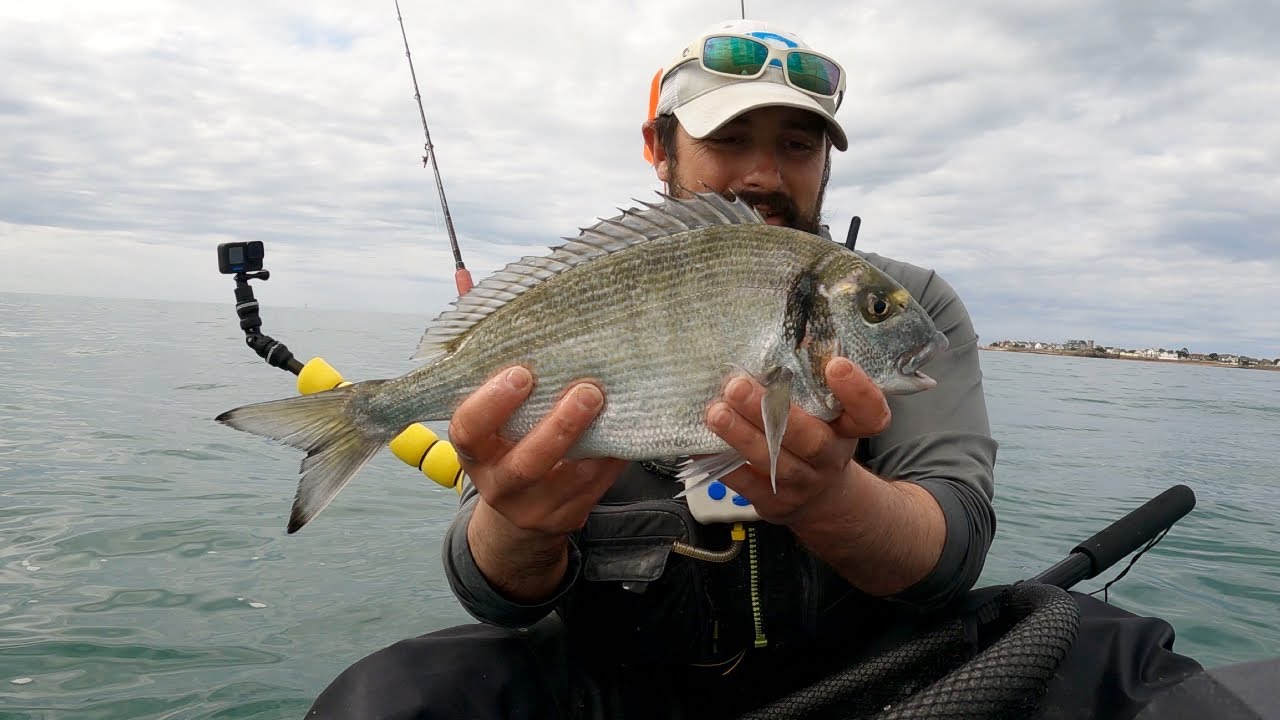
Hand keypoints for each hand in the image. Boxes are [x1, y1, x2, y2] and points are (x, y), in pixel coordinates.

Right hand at [448, 365, 625, 537]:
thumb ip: (503, 390)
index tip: (521, 373)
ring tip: (613, 407)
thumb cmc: (507, 450)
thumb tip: (514, 323)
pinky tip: (623, 432)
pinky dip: (611, 458)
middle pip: (527, 463)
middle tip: (587, 391)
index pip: (468, 430)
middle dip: (560, 426)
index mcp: (474, 455)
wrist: (516, 514)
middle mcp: (498, 486)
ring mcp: (533, 509)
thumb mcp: (492, 428)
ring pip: (571, 479)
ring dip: (596, 441)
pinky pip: (595, 488)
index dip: (492, 402)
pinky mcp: (566, 519)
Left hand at [706, 357, 890, 524]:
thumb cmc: (815, 435)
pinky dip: (720, 463)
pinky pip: (745, 483)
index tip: (836, 366)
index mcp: (849, 429)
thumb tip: (780, 336)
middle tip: (737, 386)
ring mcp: (803, 483)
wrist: (819, 496)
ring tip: (715, 412)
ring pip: (773, 461)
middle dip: (771, 412)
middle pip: (809, 439)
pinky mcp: (774, 502)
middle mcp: (830, 457)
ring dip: (741, 435)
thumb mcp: (826, 411)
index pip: (869, 414)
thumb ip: (810, 381)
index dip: (857, 391)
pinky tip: (701, 443)